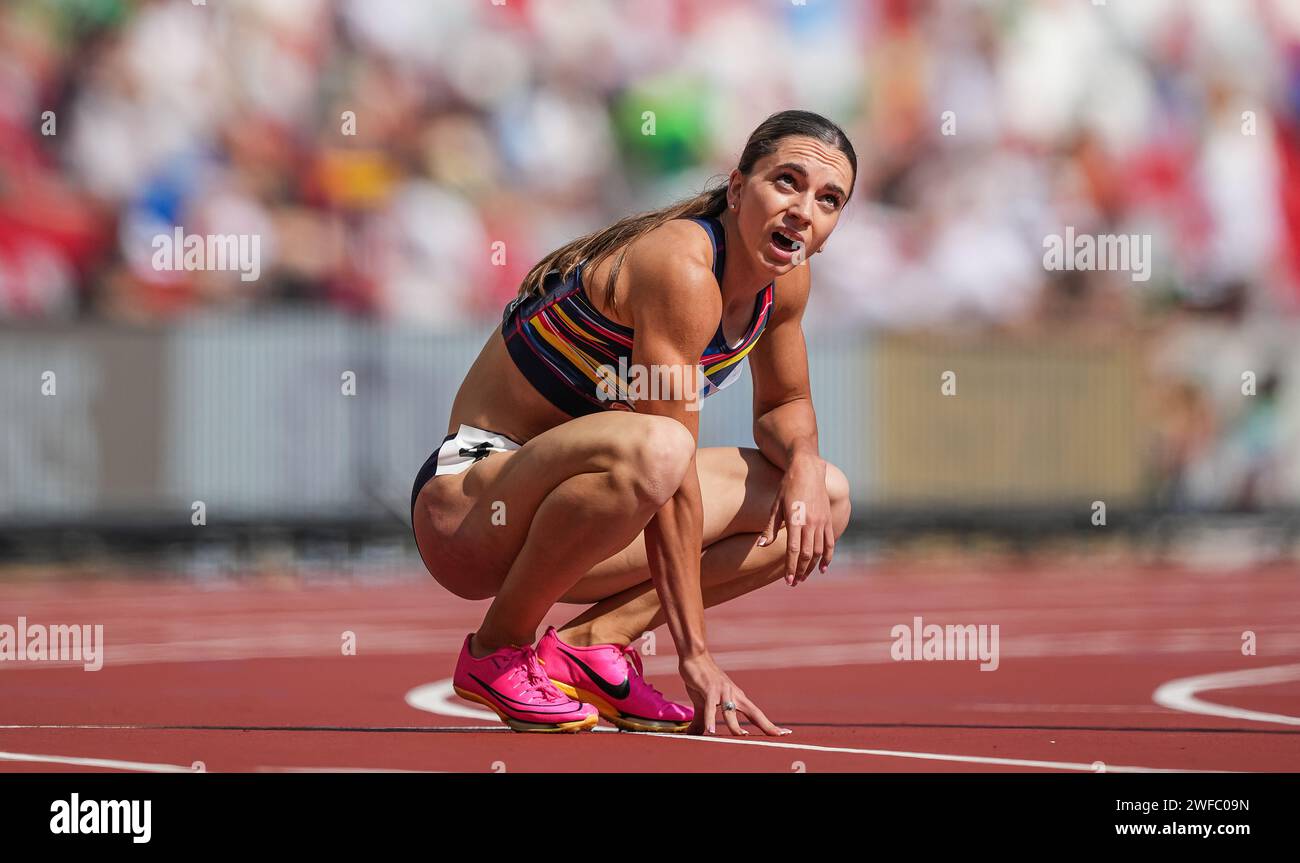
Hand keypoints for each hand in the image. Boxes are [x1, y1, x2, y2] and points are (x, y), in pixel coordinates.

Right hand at [679, 652, 789, 735]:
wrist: (695, 657)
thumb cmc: (701, 680)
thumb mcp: (703, 704)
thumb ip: (702, 720)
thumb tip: (696, 734)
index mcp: (737, 698)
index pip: (757, 715)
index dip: (769, 725)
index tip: (786, 733)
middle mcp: (734, 695)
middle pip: (754, 713)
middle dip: (767, 725)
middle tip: (781, 735)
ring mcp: (723, 691)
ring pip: (730, 712)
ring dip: (735, 726)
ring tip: (742, 737)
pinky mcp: (709, 689)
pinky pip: (711, 707)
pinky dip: (710, 719)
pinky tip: (710, 731)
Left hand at [757, 454, 835, 585]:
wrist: (808, 470)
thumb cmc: (787, 486)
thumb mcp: (775, 505)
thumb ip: (769, 527)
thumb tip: (760, 545)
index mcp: (796, 520)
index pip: (792, 550)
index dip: (790, 567)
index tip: (787, 580)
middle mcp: (811, 523)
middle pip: (807, 554)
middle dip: (800, 571)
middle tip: (794, 583)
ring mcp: (822, 522)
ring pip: (819, 551)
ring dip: (811, 567)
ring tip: (804, 577)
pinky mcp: (828, 520)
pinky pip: (830, 543)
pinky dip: (827, 557)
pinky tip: (823, 568)